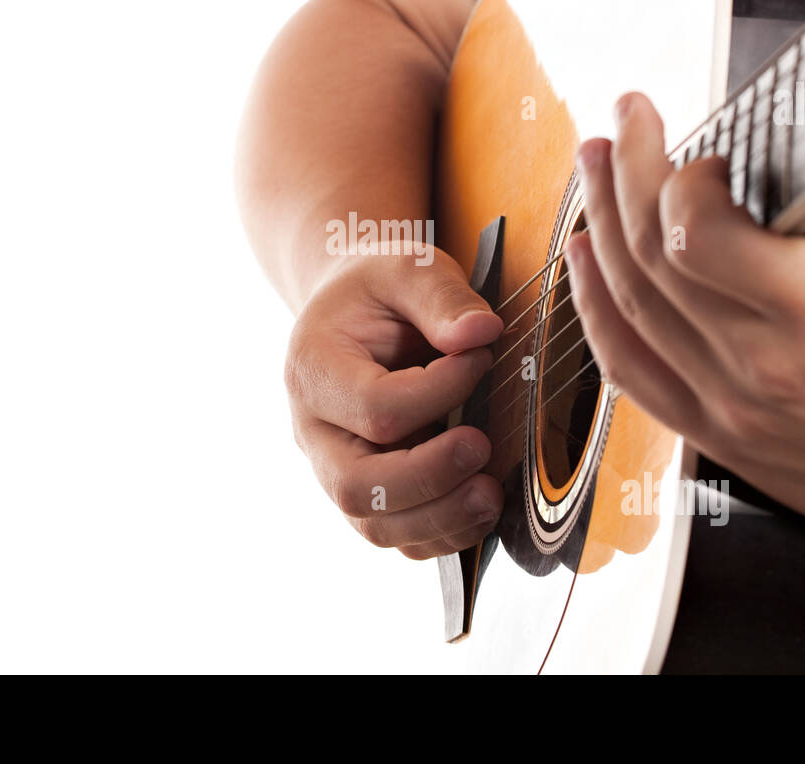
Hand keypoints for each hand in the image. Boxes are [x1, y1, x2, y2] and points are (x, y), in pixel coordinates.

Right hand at [284, 248, 503, 558]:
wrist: (355, 311)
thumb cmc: (380, 290)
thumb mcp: (407, 268)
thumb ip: (442, 298)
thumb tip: (481, 334)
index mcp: (313, 369)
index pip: (373, 406)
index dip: (437, 393)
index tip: (483, 358)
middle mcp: (312, 430)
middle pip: (357, 485)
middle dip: (429, 477)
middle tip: (483, 448)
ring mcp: (334, 469)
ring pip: (374, 525)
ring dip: (440, 518)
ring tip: (491, 493)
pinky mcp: (365, 494)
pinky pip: (396, 537)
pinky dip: (441, 534)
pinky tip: (481, 507)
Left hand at [564, 92, 804, 578]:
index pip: (694, 231)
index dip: (680, 175)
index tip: (702, 151)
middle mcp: (758, 365)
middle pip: (648, 257)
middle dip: (622, 175)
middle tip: (620, 125)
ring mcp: (728, 406)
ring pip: (626, 309)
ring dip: (597, 230)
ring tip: (591, 173)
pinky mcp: (717, 435)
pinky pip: (630, 374)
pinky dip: (595, 316)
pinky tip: (585, 269)